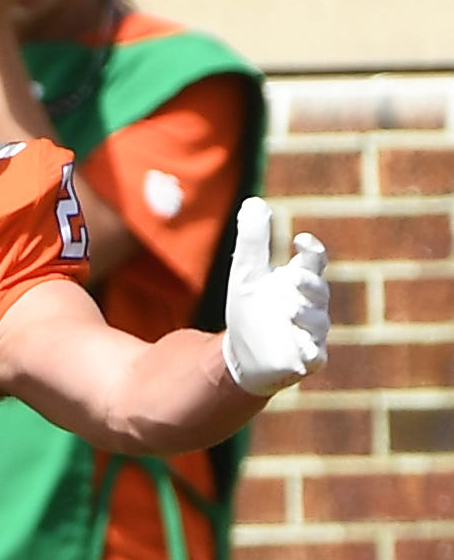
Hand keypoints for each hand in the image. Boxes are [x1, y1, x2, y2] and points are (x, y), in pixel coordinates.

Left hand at [222, 199, 329, 396]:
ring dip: (306, 314)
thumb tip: (253, 201)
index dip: (312, 249)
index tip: (300, 239)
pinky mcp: (308, 358)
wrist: (242, 353)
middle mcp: (311, 303)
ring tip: (291, 307)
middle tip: (293, 279)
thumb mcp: (246, 274)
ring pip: (317, 321)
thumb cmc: (250, 309)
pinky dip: (311, 351)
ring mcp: (312, 331)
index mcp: (299, 279)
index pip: (314, 260)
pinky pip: (315, 354)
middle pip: (317, 289)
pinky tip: (304, 352)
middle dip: (308, 284)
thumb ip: (253, 241)